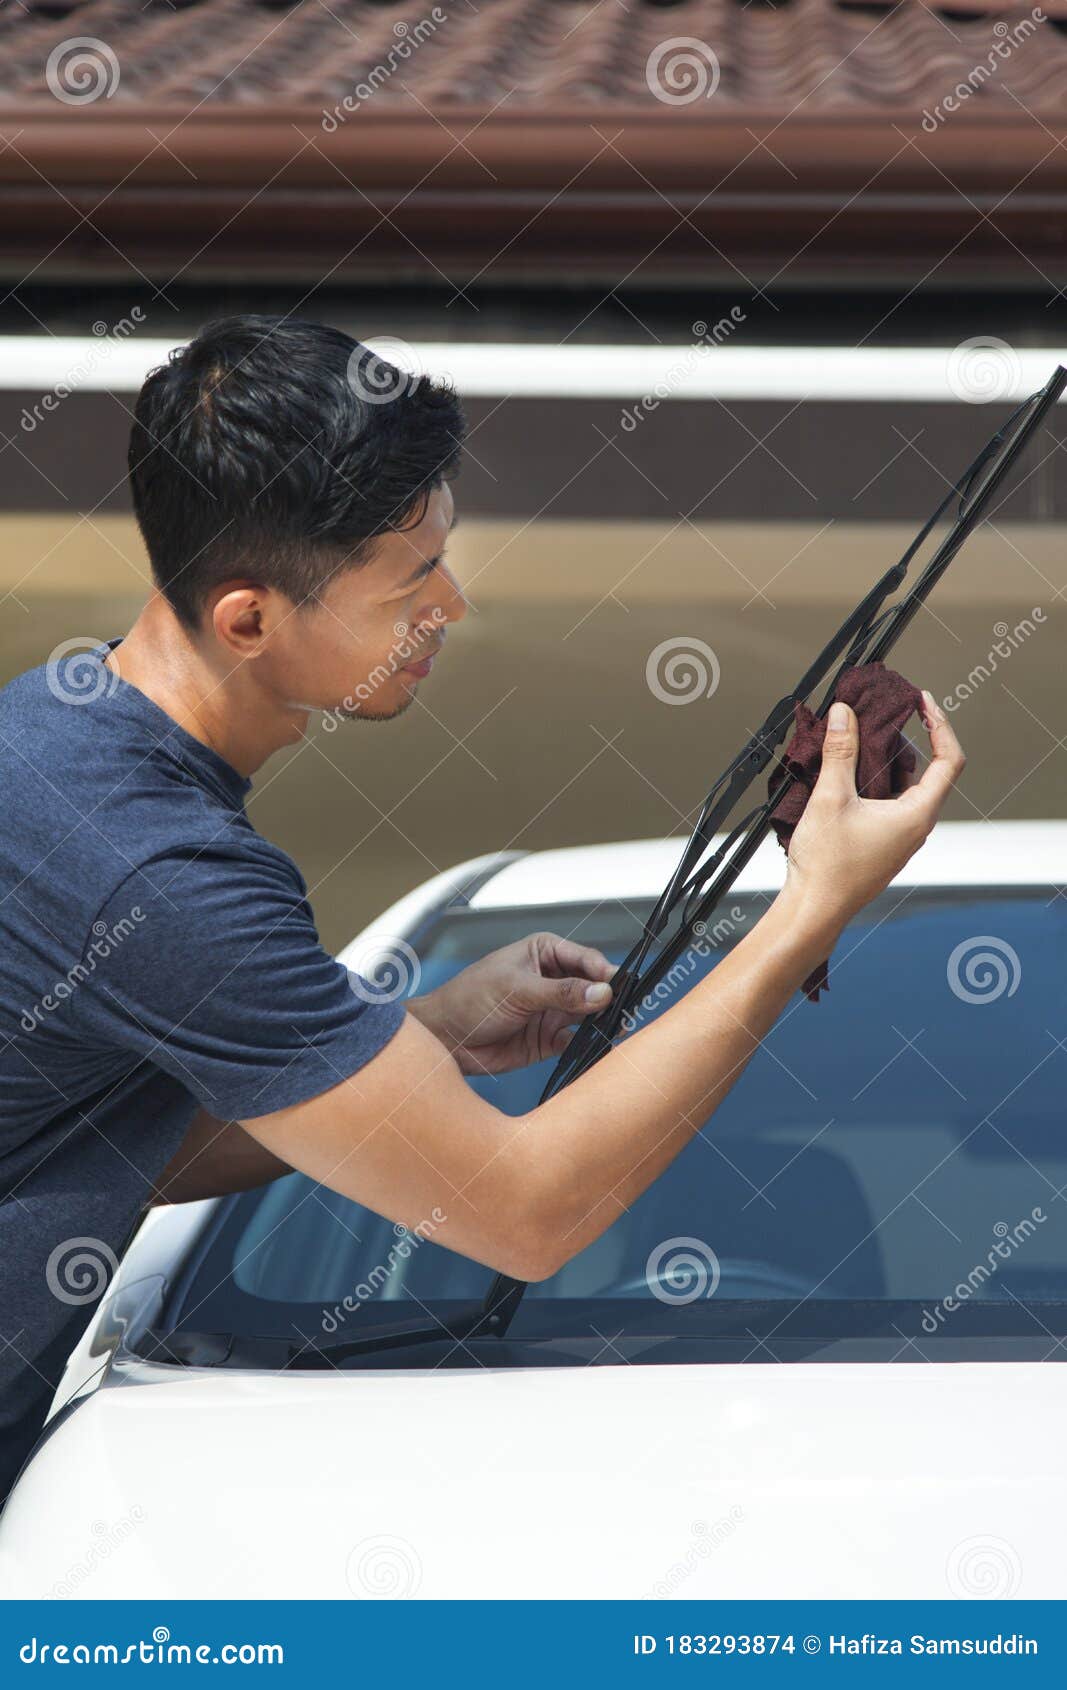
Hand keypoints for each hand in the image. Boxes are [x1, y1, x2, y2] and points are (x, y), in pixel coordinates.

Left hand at [407, 932, 617, 1075]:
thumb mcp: (517, 989)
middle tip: (627, 1010)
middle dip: (610, 999)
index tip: (620, 988)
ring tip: (618, 1029)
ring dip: (603, 1022)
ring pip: (590, 1014)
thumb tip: (603, 992)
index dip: (606, 973)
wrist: (444, 1038)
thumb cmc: (470, 998)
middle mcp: (554, 979)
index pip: (587, 959)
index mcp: (545, 952)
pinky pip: (577, 1041)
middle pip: (594, 987)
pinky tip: (595, 1047)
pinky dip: (588, 1044)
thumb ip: (561, 992)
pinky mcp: (549, 1040)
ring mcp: (553, 1010)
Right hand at [782, 689, 964, 937]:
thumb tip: (843, 713)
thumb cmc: (827, 864)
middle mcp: (916, 825)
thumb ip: (840, 751)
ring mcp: (900, 836)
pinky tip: (847, 773)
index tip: (922, 701)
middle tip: (883, 713)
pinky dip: (875, 781)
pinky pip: (889, 803)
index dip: (940, 724)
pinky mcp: (883, 843)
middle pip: (927, 770)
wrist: (813, 908)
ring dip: (886, 760)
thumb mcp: (831, 798)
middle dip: (906, 738)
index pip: (949, 759)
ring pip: (905, 787)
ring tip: (858, 738)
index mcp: (917, 813)